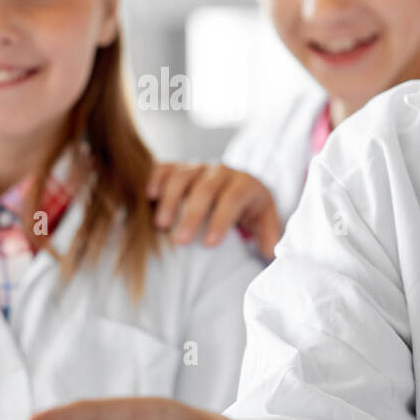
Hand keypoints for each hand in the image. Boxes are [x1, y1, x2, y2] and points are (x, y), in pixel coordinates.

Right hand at [147, 162, 281, 259]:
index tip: (209, 244)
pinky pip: (165, 168)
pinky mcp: (178, 167)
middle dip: (193, 215)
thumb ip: (269, 236)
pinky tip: (149, 196)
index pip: (234, 198)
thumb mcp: (264, 220)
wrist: (237, 185)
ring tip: (161, 225)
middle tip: (180, 242)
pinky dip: (156, 178)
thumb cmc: (249, 210)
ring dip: (171, 200)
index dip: (222, 220)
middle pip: (206, 189)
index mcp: (245, 184)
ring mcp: (198, 167)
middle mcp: (221, 172)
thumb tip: (271, 253)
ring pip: (183, 176)